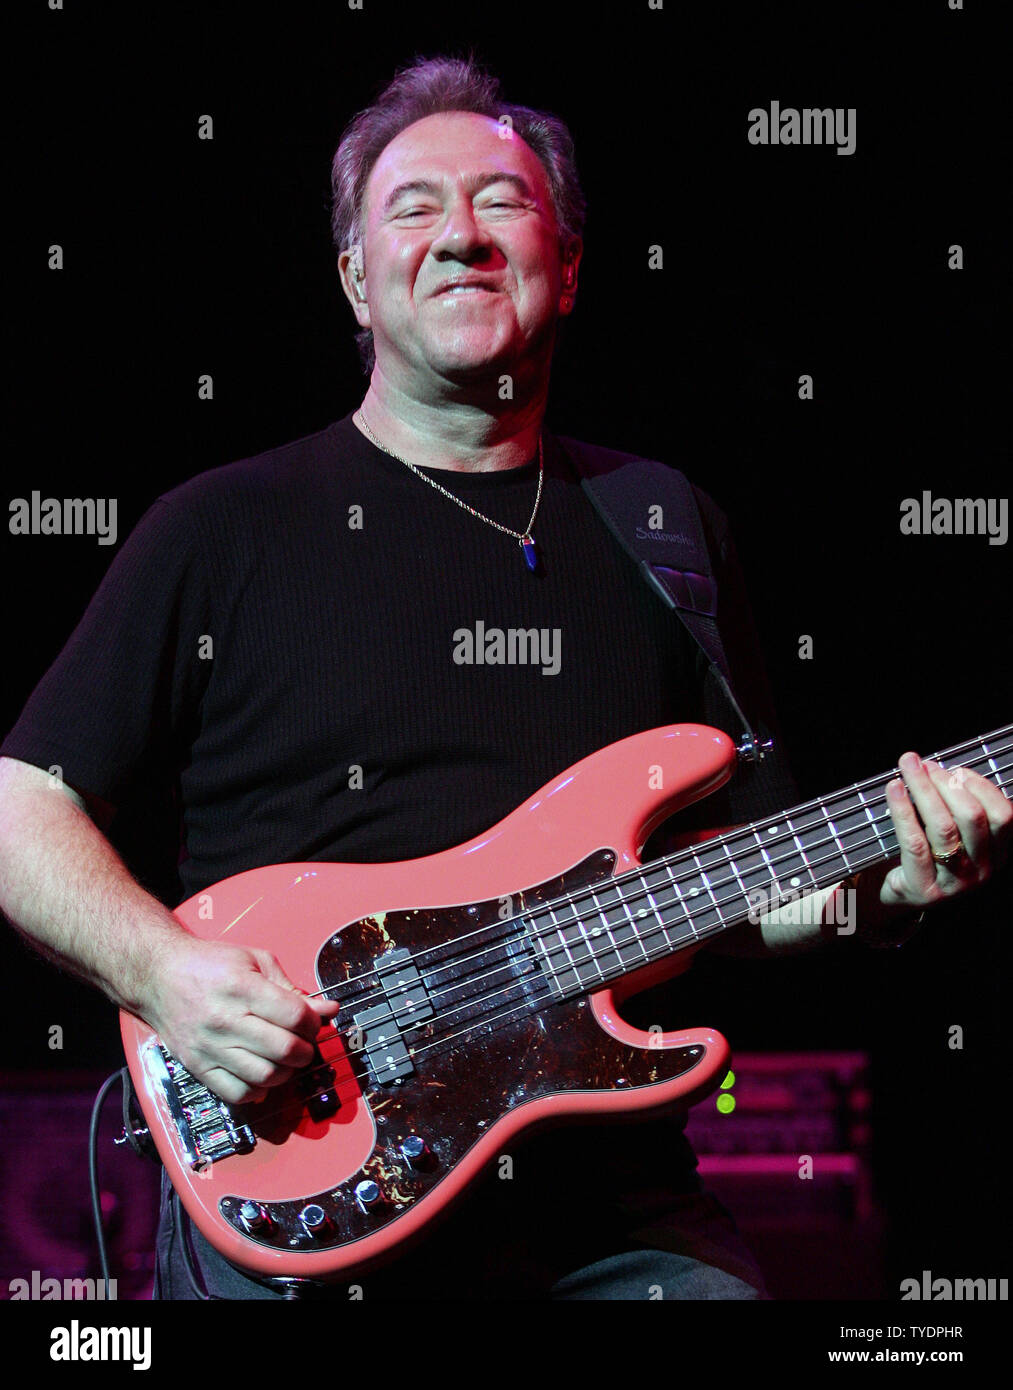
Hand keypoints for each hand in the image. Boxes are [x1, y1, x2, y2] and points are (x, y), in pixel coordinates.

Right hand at [140, 936, 340, 1104]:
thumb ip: (291, 987)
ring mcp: (211, 1047)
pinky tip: (262, 1073)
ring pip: (265, 1076)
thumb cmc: (208, 965)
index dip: (315, 1022)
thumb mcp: (254, 961)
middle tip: (304, 1042)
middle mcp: (225, 1021)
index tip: (314, 1020)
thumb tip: (326, 1009)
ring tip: (285, 1058)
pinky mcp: (198, 1067)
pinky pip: (236, 1093)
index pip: (295, 1016)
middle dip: (306, 1049)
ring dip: (286, 1072)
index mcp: (242, 989)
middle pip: (284, 1049)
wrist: (159, 976)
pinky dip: (258, 1090)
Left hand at [876, 751, 1011, 915]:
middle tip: (924, 765)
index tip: (956, 769)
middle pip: (973, 816)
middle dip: (947, 783)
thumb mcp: (958, 836)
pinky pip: (914, 842)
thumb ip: (960, 808)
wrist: (906, 898)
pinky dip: (902, 810)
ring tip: (909, 768)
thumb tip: (948, 771)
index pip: (1003, 815)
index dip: (980, 786)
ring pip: (944, 827)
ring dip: (924, 789)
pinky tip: (895, 789)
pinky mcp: (925, 888)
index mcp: (997, 853)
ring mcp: (955, 882)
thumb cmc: (931, 858)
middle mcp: (982, 870)